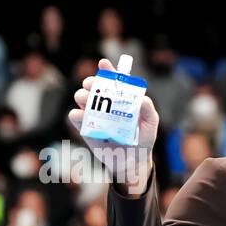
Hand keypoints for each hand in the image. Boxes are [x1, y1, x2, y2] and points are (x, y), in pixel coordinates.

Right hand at [68, 58, 158, 195]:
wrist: (132, 161)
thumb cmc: (142, 139)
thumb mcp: (150, 124)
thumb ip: (148, 110)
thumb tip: (143, 99)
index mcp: (120, 98)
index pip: (112, 79)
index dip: (107, 69)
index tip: (104, 64)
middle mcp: (105, 103)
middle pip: (93, 85)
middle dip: (91, 81)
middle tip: (93, 85)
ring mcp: (93, 114)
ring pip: (81, 97)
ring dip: (82, 95)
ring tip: (87, 100)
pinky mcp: (85, 127)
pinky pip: (75, 116)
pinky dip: (76, 114)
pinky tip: (82, 115)